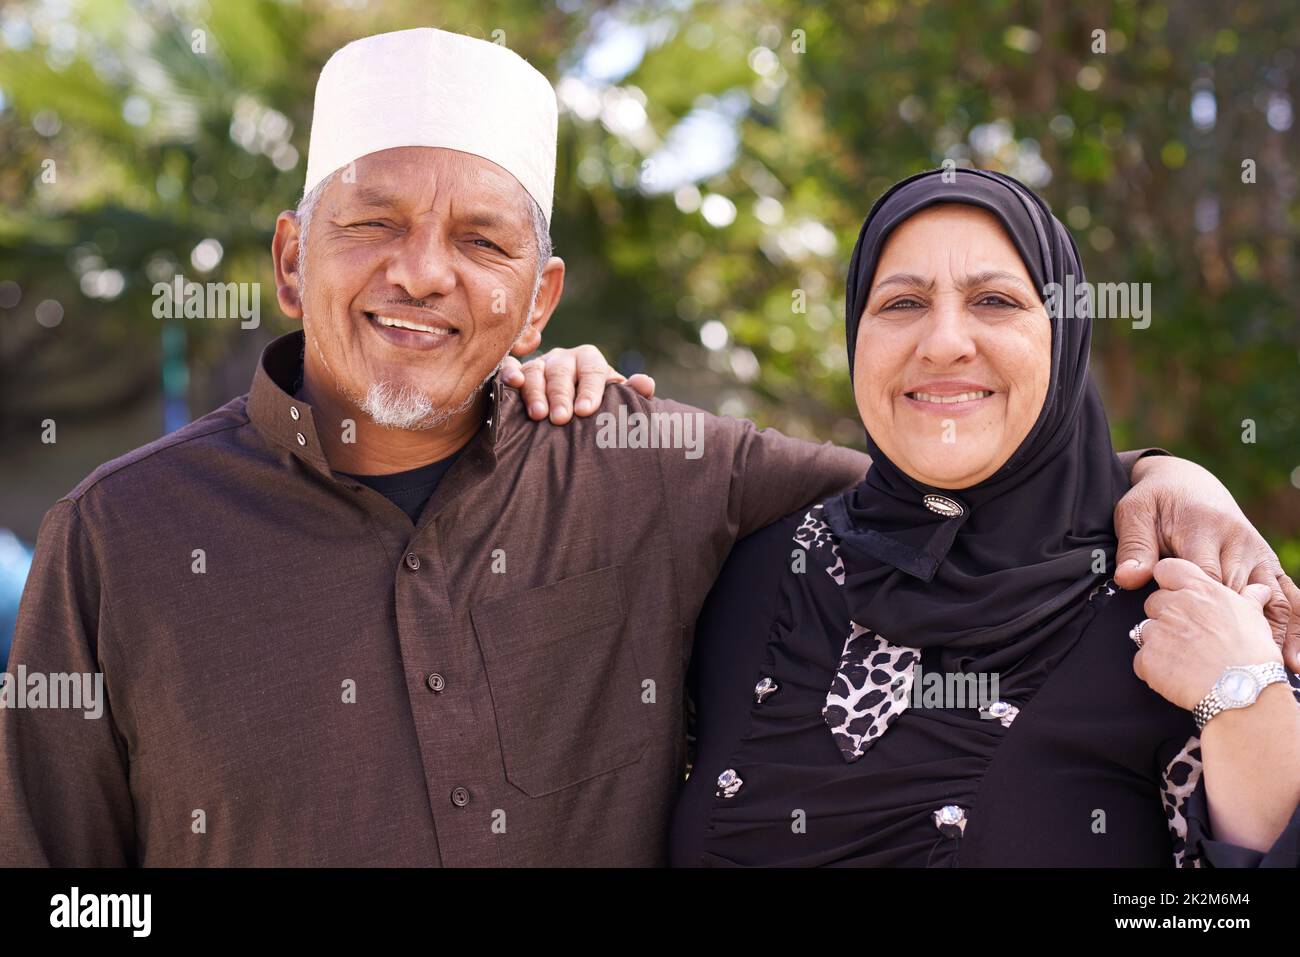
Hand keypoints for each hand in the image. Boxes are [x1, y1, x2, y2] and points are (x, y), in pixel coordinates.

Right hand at [499, 345, 655, 424]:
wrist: (571, 406)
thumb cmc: (595, 404)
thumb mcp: (614, 399)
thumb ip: (631, 393)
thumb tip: (645, 383)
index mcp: (589, 360)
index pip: (592, 370)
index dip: (589, 390)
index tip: (586, 411)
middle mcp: (564, 358)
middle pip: (562, 372)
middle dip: (561, 395)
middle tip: (561, 419)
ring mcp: (539, 363)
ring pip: (536, 372)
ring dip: (535, 392)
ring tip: (538, 416)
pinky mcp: (518, 371)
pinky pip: (510, 367)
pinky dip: (509, 373)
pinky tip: (512, 384)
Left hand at [1113, 454, 1298, 669]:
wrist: (1187, 481)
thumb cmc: (1156, 501)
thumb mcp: (1135, 514)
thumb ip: (1134, 547)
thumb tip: (1130, 579)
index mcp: (1205, 528)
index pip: (1205, 576)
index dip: (1200, 610)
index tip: (1195, 641)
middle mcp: (1238, 541)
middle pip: (1240, 592)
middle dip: (1240, 630)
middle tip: (1237, 669)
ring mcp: (1258, 552)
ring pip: (1273, 596)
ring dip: (1280, 632)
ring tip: (1287, 668)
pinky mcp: (1267, 562)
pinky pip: (1287, 593)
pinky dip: (1295, 623)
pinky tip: (1296, 656)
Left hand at [1133, 558, 1281, 710]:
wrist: (1242, 691)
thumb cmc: (1252, 654)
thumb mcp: (1254, 618)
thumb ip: (1248, 599)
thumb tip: (1257, 590)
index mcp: (1200, 590)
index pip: (1167, 568)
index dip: (1169, 581)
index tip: (1176, 593)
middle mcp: (1174, 605)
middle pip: (1153, 602)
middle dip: (1165, 617)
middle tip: (1188, 636)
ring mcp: (1157, 631)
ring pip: (1145, 630)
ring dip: (1159, 643)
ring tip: (1185, 658)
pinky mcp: (1147, 657)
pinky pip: (1141, 659)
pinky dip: (1153, 668)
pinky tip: (1175, 675)